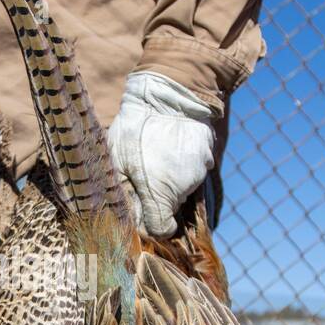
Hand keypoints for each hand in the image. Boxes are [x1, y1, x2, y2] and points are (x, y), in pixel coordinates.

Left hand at [108, 71, 216, 238]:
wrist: (170, 95)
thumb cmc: (136, 129)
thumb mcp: (117, 161)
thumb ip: (123, 194)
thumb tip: (124, 219)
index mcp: (159, 195)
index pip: (160, 230)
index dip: (148, 223)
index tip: (138, 208)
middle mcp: (183, 191)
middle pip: (169, 208)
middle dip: (155, 198)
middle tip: (141, 173)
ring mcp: (197, 175)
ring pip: (181, 191)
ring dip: (168, 181)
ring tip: (155, 156)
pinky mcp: (207, 160)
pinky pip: (192, 173)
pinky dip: (182, 166)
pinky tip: (170, 149)